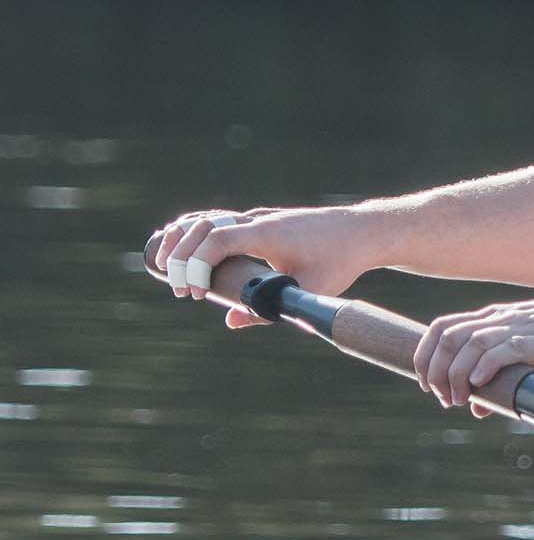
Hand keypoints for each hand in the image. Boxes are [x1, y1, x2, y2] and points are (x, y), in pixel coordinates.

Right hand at [152, 206, 373, 327]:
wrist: (362, 232)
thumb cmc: (341, 260)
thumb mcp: (309, 290)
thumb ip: (269, 309)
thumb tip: (231, 321)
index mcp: (267, 233)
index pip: (216, 239)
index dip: (196, 265)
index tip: (195, 294)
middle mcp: (258, 220)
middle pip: (202, 225)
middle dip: (179, 254)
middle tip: (176, 288)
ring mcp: (258, 217)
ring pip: (207, 218)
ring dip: (181, 238)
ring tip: (163, 266)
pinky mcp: (260, 221)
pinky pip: (219, 220)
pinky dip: (195, 232)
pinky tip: (183, 249)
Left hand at [414, 288, 533, 412]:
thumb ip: (503, 380)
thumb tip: (476, 408)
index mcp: (499, 319)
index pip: (443, 328)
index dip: (427, 356)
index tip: (429, 385)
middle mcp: (505, 318)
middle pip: (448, 336)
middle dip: (436, 370)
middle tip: (443, 399)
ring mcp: (525, 326)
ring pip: (470, 342)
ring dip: (456, 374)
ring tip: (459, 399)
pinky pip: (505, 348)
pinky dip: (485, 366)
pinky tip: (481, 386)